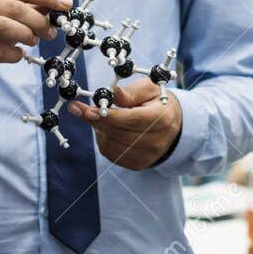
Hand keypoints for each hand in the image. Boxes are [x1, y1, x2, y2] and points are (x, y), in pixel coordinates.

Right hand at [0, 0, 70, 85]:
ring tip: (33, 42)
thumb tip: (59, 7)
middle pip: (15, 8)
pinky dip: (14, 54)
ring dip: (26, 35)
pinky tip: (18, 54)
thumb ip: (30, 10)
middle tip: (50, 33)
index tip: (67, 5)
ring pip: (4, 27)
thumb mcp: (7, 17)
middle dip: (38, 21)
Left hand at [66, 78, 182, 169]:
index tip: (85, 109)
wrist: (172, 125)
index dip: (106, 115)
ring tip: (100, 117)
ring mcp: (147, 155)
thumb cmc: (157, 102)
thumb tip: (112, 93)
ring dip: (100, 130)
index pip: (130, 119)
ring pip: (112, 144)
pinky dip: (104, 139)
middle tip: (79, 109)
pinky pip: (112, 153)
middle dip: (96, 120)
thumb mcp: (149, 89)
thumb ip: (131, 92)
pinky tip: (107, 130)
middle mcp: (156, 141)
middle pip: (118, 133)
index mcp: (162, 119)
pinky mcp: (138, 164)